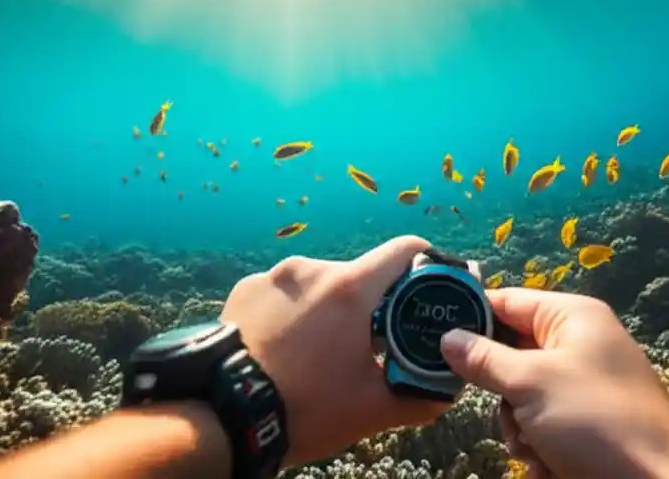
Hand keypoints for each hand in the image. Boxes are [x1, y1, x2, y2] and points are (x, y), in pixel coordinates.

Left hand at [220, 235, 444, 467]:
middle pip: (359, 275)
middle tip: (369, 345)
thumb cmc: (304, 409)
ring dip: (328, 310)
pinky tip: (284, 349)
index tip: (430, 286)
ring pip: (319, 285)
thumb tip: (447, 390)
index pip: (404, 249)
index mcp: (349, 289)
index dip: (426, 263)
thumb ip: (420, 396)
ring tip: (319, 353)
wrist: (221, 418)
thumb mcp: (371, 409)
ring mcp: (272, 277)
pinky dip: (292, 314)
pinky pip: (283, 294)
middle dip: (371, 305)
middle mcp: (311, 270)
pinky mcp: (244, 290)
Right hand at [441, 289, 668, 478]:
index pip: (507, 302)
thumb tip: (447, 336)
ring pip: (521, 400)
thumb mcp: (531, 384)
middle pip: (510, 356)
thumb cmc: (596, 420)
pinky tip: (553, 465)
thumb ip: (484, 359)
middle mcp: (578, 345)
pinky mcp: (586, 425)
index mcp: (572, 317)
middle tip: (514, 414)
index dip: (471, 319)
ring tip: (538, 447)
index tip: (433, 339)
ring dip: (520, 429)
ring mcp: (583, 388)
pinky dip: (541, 449)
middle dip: (503, 395)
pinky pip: (543, 428)